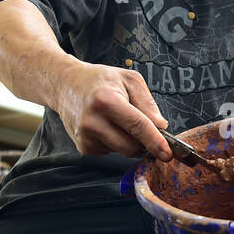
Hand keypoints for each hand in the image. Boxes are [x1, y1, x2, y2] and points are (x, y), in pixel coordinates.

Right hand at [55, 61, 171, 159]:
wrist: (66, 85)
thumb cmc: (100, 80)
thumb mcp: (128, 80)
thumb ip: (147, 103)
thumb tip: (161, 127)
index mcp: (105, 100)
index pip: (136, 125)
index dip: (155, 141)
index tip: (167, 154)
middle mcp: (92, 121)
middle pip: (132, 146)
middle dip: (143, 140)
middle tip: (138, 122)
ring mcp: (85, 137)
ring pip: (123, 151)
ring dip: (128, 140)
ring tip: (115, 119)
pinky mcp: (83, 147)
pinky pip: (112, 152)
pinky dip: (115, 142)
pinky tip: (105, 126)